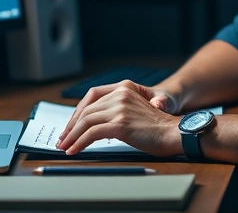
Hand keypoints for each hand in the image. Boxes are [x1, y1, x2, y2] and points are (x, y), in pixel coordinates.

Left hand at [56, 80, 182, 156]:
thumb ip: (116, 111)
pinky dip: (79, 142)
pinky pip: (92, 133)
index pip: (92, 95)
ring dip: (72, 136)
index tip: (70, 124)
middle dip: (71, 125)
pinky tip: (74, 149)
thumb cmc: (156, 128)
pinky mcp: (121, 124)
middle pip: (86, 109)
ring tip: (65, 147)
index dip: (78, 111)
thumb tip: (92, 125)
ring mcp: (120, 108)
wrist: (175, 134)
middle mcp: (121, 94)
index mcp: (124, 88)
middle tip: (63, 139)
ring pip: (86, 121)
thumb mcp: (134, 112)